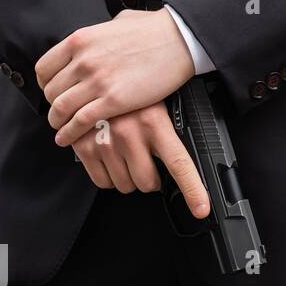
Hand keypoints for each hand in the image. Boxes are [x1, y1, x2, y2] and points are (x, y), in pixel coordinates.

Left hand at [38, 8, 194, 148]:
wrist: (180, 40)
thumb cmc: (154, 30)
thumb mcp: (118, 22)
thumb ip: (100, 33)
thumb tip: (97, 38)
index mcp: (80, 40)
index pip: (44, 69)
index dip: (45, 85)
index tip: (52, 92)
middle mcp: (84, 60)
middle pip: (51, 92)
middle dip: (54, 105)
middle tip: (61, 113)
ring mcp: (97, 81)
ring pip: (61, 109)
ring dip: (58, 123)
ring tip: (62, 129)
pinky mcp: (113, 101)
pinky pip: (80, 122)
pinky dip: (69, 134)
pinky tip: (68, 139)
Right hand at [71, 102, 210, 217]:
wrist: (94, 76)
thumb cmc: (131, 95)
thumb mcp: (155, 105)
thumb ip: (164, 134)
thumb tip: (177, 168)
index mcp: (155, 122)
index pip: (179, 164)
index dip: (192, 191)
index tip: (201, 209)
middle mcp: (130, 133)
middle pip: (147, 182)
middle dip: (148, 179)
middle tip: (145, 162)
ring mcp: (106, 142)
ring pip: (124, 185)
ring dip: (127, 178)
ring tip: (125, 156)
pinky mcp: (85, 147)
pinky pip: (102, 182)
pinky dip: (107, 177)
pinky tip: (110, 159)